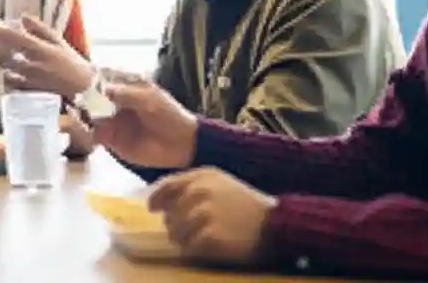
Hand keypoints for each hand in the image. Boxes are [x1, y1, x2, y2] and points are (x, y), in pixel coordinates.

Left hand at [0, 15, 93, 95]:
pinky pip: (13, 87)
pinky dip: (10, 80)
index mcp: (41, 50)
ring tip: (5, 60)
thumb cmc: (72, 64)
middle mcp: (33, 66)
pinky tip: (13, 75)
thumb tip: (23, 17)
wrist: (85, 91)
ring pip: (6, 73)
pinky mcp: (30, 95)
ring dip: (2, 66)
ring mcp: (30, 82)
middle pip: (4, 57)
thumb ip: (40, 29)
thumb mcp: (59, 42)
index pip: (14, 38)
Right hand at [91, 81, 197, 168]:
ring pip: (88, 113)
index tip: (89, 83)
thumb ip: (125, 94)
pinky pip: (92, 134)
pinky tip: (90, 132)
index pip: (102, 76)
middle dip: (83, 96)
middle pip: (90, 94)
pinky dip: (86, 133)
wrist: (180, 145)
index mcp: (125, 85)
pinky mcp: (110, 138)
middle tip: (82, 102)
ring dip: (81, 114)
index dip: (93, 78)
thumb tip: (101, 89)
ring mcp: (111, 119)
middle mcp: (114, 100)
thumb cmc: (168, 116)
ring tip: (83, 116)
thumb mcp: (148, 99)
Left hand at [148, 167, 275, 265]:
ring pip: (176, 233)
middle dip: (176, 224)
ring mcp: (204, 214)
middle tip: (191, 231)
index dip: (157, 198)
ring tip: (203, 239)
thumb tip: (160, 201)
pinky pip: (189, 248)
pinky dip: (195, 251)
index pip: (168, 186)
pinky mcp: (209, 236)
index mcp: (203, 176)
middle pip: (170, 214)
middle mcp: (200, 192)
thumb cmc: (247, 205)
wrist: (275, 224)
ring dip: (184, 240)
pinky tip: (209, 247)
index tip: (152, 208)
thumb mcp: (221, 183)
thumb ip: (192, 186)